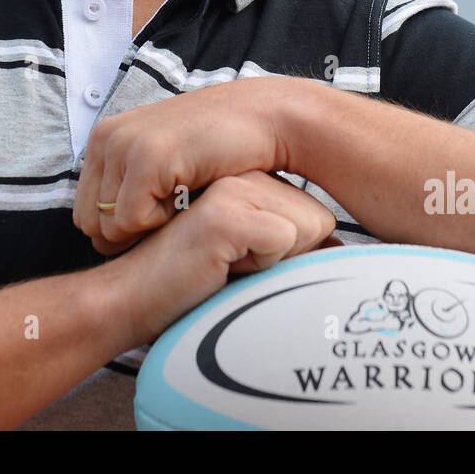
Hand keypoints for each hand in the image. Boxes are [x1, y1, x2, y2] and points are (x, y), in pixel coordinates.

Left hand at [72, 77, 297, 254]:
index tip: (164, 210)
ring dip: (150, 226)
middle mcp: (106, 137)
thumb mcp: (161, 169)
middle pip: (91, 223)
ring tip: (183, 197)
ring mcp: (124, 144)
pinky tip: (190, 193)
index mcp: (105, 139)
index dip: (124, 229)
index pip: (85, 213)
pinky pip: (132, 220)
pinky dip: (163, 221)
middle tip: (174, 209)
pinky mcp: (146, 156)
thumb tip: (99, 241)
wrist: (266, 119)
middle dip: (131, 232)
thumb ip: (128, 192)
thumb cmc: (220, 153)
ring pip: (110, 225)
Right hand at [104, 169, 342, 345]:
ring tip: (223, 261)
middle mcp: (243, 175)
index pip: (317, 216)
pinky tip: (219, 263)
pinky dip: (259, 265)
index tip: (241, 257)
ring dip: (270, 262)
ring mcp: (233, 189)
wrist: (134, 297)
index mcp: (249, 180)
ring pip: (306, 229)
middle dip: (285, 257)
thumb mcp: (249, 256)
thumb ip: (287, 241)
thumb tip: (340, 245)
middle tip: (231, 261)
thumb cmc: (190, 281)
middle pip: (319, 220)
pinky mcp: (225, 213)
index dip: (289, 252)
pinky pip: (283, 240)